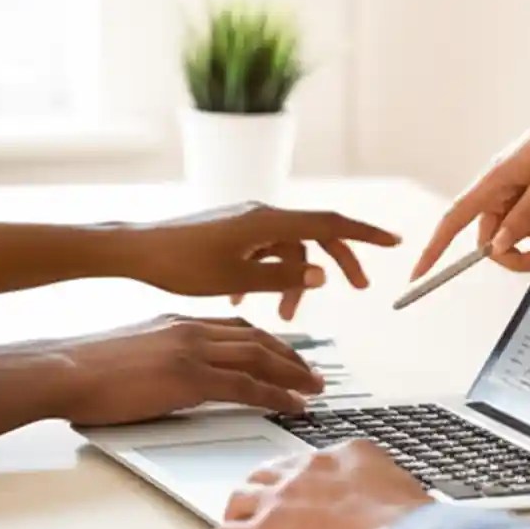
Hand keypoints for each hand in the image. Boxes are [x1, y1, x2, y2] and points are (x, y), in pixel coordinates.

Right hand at [57, 315, 323, 424]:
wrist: (61, 370)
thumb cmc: (84, 370)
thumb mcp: (133, 353)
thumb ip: (162, 358)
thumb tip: (175, 381)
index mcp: (176, 321)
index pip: (236, 327)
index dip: (268, 342)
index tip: (286, 355)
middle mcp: (190, 328)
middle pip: (257, 338)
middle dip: (291, 356)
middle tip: (313, 373)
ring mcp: (191, 350)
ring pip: (260, 357)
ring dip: (293, 374)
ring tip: (314, 389)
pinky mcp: (188, 376)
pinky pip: (246, 385)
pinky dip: (276, 395)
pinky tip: (293, 405)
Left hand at [126, 203, 400, 320]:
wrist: (136, 251)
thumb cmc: (181, 264)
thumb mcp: (237, 277)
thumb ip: (284, 277)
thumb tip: (323, 275)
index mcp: (268, 221)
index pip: (330, 224)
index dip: (365, 235)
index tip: (394, 242)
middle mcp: (262, 214)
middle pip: (316, 235)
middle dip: (338, 262)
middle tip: (357, 288)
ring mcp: (246, 222)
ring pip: (288, 249)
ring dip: (293, 280)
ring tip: (284, 314)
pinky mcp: (232, 232)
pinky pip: (264, 251)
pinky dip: (267, 274)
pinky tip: (246, 301)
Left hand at [198, 439, 432, 528]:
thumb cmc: (411, 524)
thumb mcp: (401, 486)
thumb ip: (382, 486)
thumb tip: (388, 502)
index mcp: (341, 455)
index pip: (307, 461)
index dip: (297, 478)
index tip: (298, 489)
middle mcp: (304, 470)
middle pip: (266, 473)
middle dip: (260, 489)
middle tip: (260, 507)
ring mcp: (279, 501)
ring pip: (240, 499)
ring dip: (235, 513)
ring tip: (234, 526)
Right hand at [412, 103, 529, 277]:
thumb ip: (523, 217)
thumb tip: (497, 246)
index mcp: (493, 182)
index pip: (453, 220)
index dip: (434, 248)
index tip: (420, 274)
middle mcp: (497, 187)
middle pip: (490, 235)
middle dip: (517, 250)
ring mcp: (513, 188)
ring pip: (513, 230)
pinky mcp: (528, 189)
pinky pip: (528, 219)